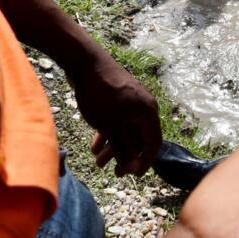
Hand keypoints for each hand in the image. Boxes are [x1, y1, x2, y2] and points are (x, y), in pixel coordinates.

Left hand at [64, 58, 161, 176]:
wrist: (85, 62)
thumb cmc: (100, 96)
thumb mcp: (111, 127)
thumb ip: (124, 149)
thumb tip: (134, 168)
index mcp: (148, 113)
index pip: (153, 143)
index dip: (144, 161)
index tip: (133, 175)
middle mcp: (144, 107)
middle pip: (139, 138)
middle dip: (125, 156)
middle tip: (114, 172)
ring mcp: (131, 100)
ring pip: (126, 130)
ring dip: (113, 147)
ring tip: (98, 162)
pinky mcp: (119, 97)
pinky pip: (118, 120)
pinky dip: (108, 133)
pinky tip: (94, 146)